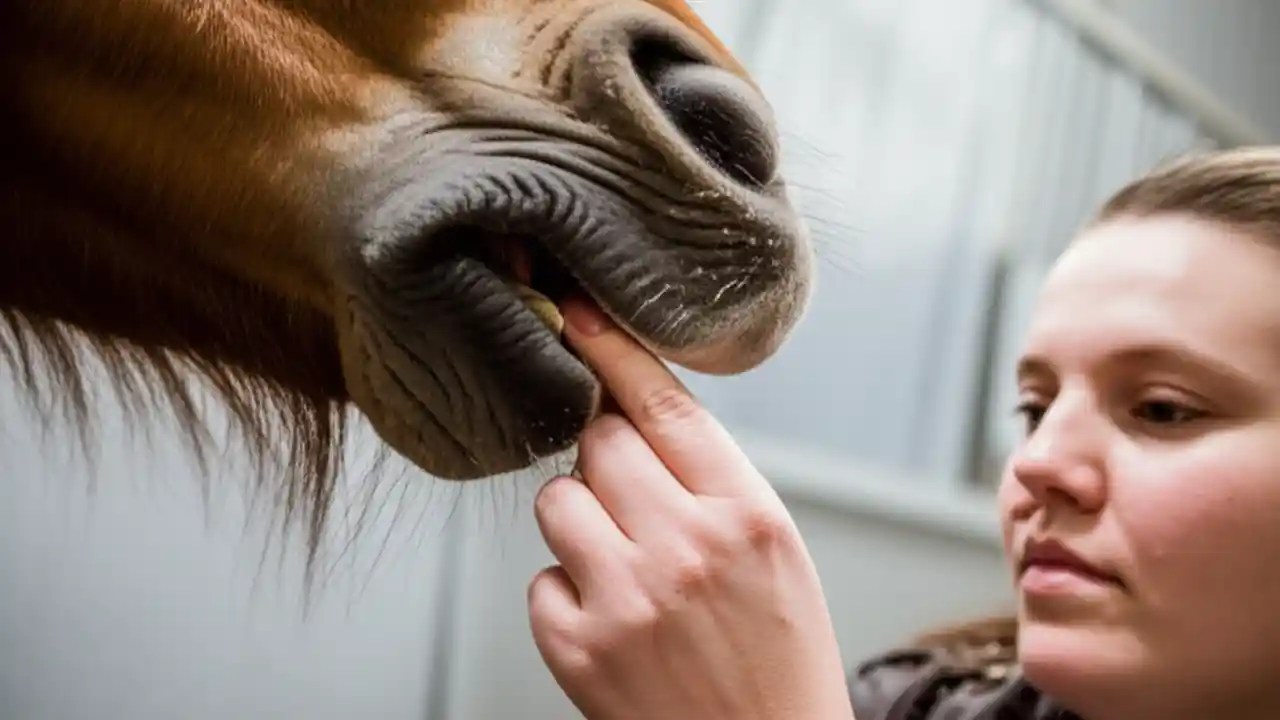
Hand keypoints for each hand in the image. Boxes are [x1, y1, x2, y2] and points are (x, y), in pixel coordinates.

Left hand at [526, 296, 854, 719]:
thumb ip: (713, 480)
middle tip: (631, 499)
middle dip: (605, 457)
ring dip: (579, 520)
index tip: (577, 314)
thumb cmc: (779, 654)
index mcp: (747, 515)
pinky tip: (611, 621)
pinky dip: (567, 593)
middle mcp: (686, 548)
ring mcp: (627, 600)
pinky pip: (540, 580)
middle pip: (599, 442)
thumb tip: (637, 415)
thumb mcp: (775, 552)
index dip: (614, 350)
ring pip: (557, 501)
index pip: (666, 406)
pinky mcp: (579, 650)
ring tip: (622, 565)